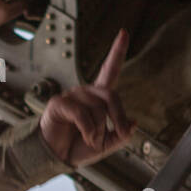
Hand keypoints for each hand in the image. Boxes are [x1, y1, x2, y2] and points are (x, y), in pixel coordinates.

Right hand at [39, 29, 134, 166]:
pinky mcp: (59, 103)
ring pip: (98, 108)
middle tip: (119, 134)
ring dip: (99, 130)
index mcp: (97, 98)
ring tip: (91, 139)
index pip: (110, 71)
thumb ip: (121, 135)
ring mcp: (71, 96)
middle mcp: (85, 93)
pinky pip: (82, 114)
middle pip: (111, 96)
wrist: (56, 157)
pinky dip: (88, 130)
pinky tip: (87, 137)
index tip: (124, 33)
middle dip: (119, 117)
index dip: (117, 51)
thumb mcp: (106, 144)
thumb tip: (133, 123)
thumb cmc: (78, 147)